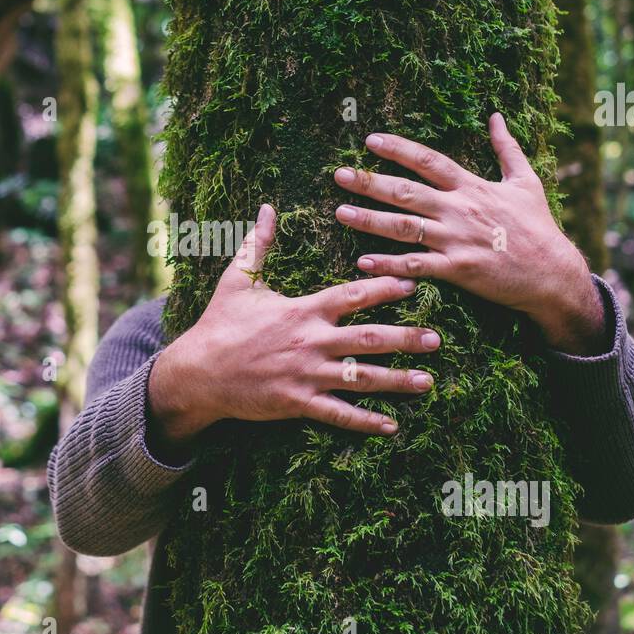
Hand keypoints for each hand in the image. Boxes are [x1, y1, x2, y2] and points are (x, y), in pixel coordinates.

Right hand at [148, 204, 441, 451]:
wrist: (197, 372)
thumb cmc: (219, 324)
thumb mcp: (236, 281)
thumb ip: (257, 246)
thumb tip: (265, 208)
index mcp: (302, 311)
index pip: (351, 295)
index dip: (384, 287)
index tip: (413, 282)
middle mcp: (310, 342)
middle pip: (368, 338)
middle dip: (405, 338)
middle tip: (437, 338)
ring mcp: (306, 375)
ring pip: (361, 378)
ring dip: (397, 380)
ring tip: (428, 380)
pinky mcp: (297, 403)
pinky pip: (338, 414)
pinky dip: (365, 421)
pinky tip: (392, 425)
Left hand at [332, 112, 606, 355]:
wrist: (554, 274)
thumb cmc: (539, 228)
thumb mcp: (526, 181)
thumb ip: (507, 148)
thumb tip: (496, 115)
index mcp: (473, 187)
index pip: (429, 161)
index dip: (399, 149)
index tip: (371, 140)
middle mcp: (460, 210)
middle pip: (407, 192)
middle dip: (370, 182)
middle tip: (338, 174)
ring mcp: (457, 240)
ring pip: (404, 227)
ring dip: (369, 220)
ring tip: (340, 212)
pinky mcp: (458, 270)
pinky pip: (416, 265)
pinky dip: (388, 264)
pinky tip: (363, 261)